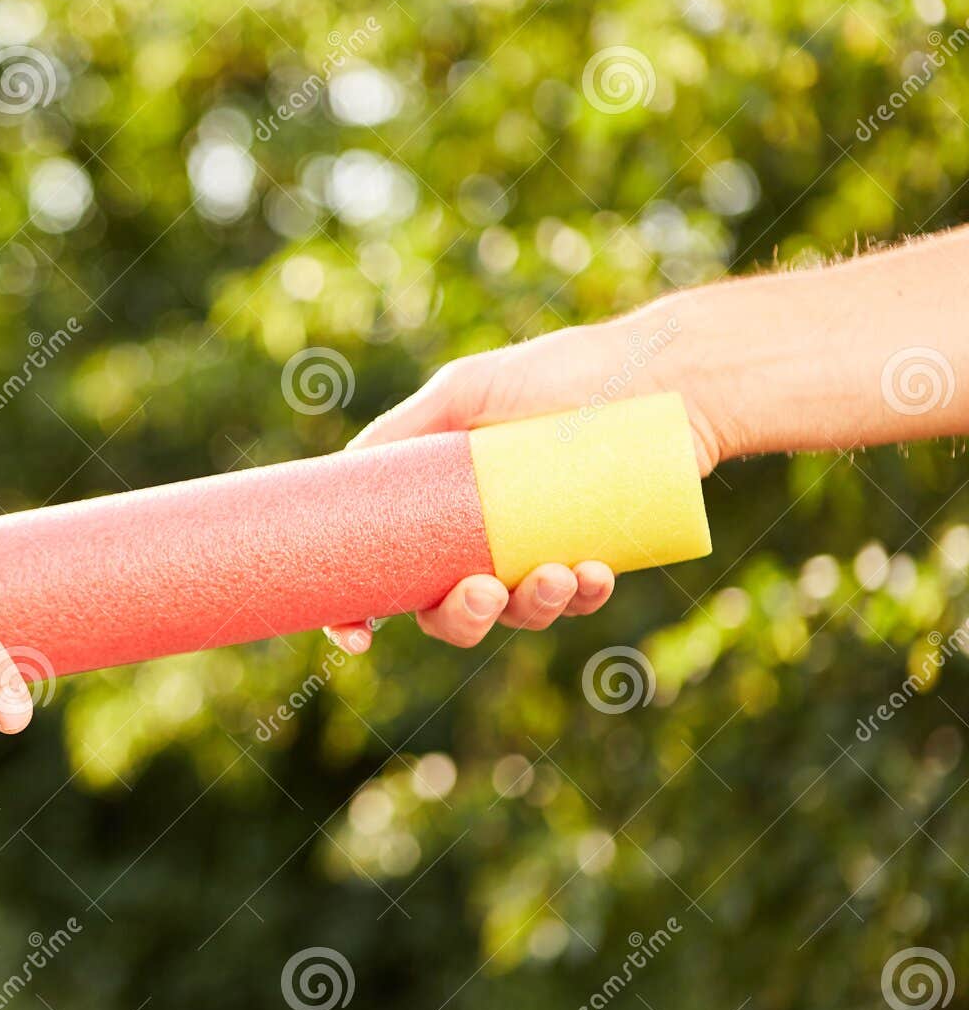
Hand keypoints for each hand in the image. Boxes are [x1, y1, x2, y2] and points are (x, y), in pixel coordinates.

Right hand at [327, 313, 722, 653]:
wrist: (664, 375)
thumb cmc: (561, 373)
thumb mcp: (467, 389)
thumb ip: (402, 430)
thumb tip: (345, 473)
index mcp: (438, 509)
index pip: (387, 575)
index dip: (361, 614)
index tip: (360, 636)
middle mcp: (480, 537)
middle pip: (448, 611)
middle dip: (462, 618)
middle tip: (485, 593)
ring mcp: (535, 552)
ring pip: (516, 614)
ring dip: (531, 608)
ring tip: (558, 572)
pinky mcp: (591, 558)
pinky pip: (579, 600)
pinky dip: (584, 595)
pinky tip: (596, 571)